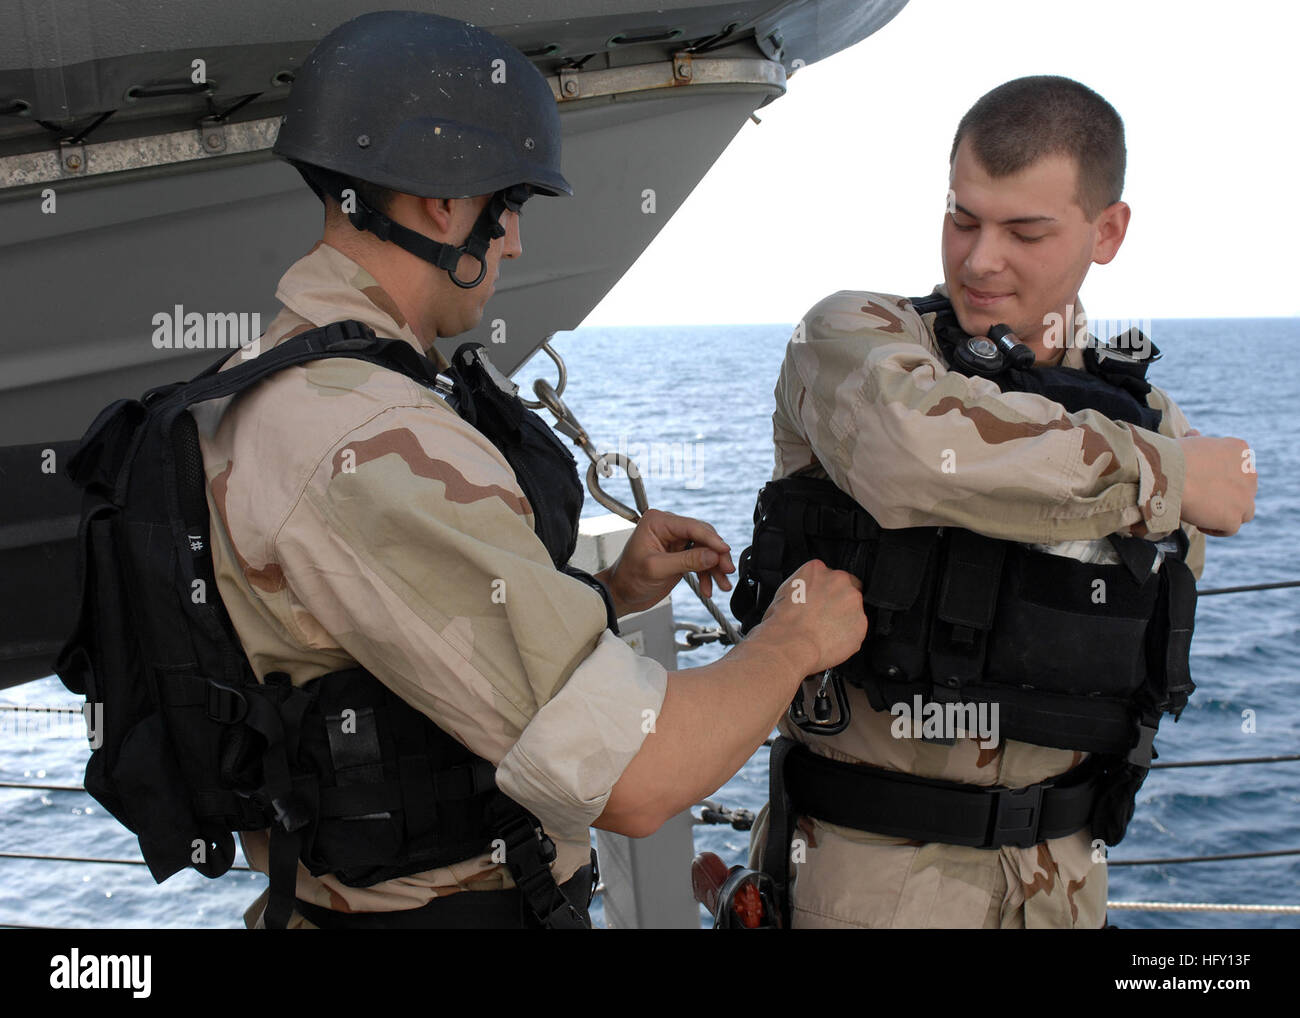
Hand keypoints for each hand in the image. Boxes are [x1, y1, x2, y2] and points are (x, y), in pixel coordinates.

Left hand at [595, 508, 734, 616]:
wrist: (621, 594)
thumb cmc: (628, 578)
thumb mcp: (657, 569)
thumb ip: (686, 561)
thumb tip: (713, 555)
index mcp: (658, 522)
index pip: (692, 526)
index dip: (711, 540)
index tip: (724, 551)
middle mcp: (668, 528)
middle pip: (703, 537)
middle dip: (717, 555)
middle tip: (726, 571)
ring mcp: (676, 541)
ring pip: (706, 550)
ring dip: (715, 567)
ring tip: (723, 584)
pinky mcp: (681, 555)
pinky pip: (702, 561)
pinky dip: (708, 574)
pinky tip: (709, 588)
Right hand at [753, 559, 867, 675]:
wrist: (790, 644)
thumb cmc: (781, 623)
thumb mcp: (784, 593)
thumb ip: (803, 587)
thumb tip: (806, 597)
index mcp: (816, 569)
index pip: (828, 575)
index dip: (825, 590)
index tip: (821, 601)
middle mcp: (838, 580)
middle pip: (846, 587)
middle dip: (838, 602)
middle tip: (824, 618)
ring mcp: (852, 600)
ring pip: (854, 609)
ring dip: (845, 619)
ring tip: (826, 632)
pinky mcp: (861, 622)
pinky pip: (857, 629)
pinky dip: (848, 636)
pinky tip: (831, 641)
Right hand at [1177, 432, 1256, 535]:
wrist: (1170, 473)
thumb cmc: (1174, 455)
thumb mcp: (1191, 441)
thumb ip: (1199, 441)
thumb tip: (1194, 434)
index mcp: (1240, 450)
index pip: (1238, 467)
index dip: (1221, 476)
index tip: (1203, 481)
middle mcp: (1250, 473)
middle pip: (1244, 489)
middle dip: (1228, 495)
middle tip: (1203, 498)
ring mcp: (1245, 497)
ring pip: (1245, 510)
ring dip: (1228, 513)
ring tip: (1205, 514)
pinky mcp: (1235, 517)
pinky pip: (1230, 528)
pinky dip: (1217, 528)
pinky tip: (1200, 525)